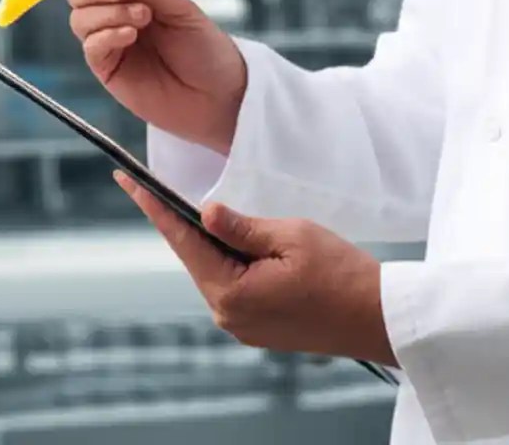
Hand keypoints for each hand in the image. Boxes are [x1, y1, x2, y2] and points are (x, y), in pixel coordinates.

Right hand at [67, 0, 245, 154]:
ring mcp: (109, 43)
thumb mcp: (179, 8)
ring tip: (142, 18)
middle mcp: (116, 16)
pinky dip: (106, 34)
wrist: (218, 95)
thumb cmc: (205, 48)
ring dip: (106, 12)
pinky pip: (91, 46)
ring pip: (79, 18)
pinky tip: (130, 35)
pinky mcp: (108, 70)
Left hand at [113, 171, 397, 365]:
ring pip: (215, 270)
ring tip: (222, 215)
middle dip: (186, 222)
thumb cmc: (343, 274)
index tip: (128, 182)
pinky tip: (242, 242)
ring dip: (216, 243)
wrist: (381, 318)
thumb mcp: (291, 236)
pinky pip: (233, 285)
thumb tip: (204, 212)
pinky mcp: (258, 326)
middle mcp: (228, 315)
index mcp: (232, 293)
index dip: (154, 207)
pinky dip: (233, 261)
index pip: (183, 240)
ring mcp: (242, 325)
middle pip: (196, 257)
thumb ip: (241, 225)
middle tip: (161, 186)